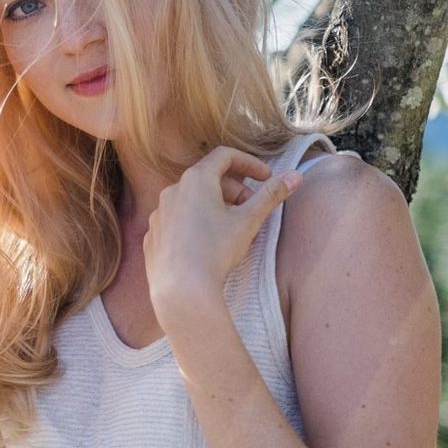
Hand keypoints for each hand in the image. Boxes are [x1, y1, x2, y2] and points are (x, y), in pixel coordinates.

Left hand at [143, 146, 301, 316]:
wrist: (181, 290)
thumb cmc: (215, 252)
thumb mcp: (249, 221)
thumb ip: (271, 195)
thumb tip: (295, 176)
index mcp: (195, 180)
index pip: (224, 156)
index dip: (249, 163)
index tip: (266, 178)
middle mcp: (171, 191)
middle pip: (208, 179)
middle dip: (235, 190)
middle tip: (253, 209)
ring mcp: (159, 214)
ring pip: (192, 201)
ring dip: (216, 207)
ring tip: (233, 229)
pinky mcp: (153, 236)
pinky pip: (178, 221)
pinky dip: (196, 224)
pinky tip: (208, 245)